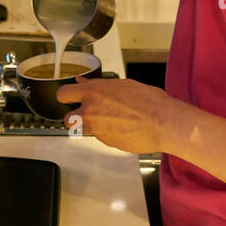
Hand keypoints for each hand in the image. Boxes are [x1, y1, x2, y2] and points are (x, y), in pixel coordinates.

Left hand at [55, 76, 170, 154]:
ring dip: (91, 126)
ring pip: (83, 129)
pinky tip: (121, 127)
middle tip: (86, 113)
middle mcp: (91, 111)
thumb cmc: (149, 102)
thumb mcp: (123, 85)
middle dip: (74, 117)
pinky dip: (107, 133)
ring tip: (110, 120)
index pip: (63, 93)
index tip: (68, 97)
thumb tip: (85, 83)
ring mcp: (97, 129)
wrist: (162, 123)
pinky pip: (100, 137)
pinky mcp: (106, 142)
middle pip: (67, 118)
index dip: (65, 96)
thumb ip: (99, 85)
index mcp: (94, 92)